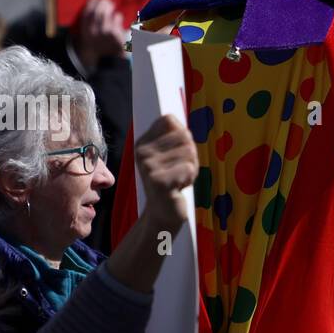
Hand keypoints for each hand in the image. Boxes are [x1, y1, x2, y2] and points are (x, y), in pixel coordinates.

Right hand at [73, 0, 127, 70]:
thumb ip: (89, 29)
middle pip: (97, 11)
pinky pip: (117, 18)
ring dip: (109, 7)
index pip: (86, 14)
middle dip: (101, 3)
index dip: (90, 4)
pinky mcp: (116, 33)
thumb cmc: (99, 53)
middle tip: (105, 0)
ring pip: (107, 12)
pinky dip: (117, 16)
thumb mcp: (88, 43)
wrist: (110, 64)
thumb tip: (93, 12)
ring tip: (111, 5)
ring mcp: (105, 32)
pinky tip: (117, 17)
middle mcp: (94, 31)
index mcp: (85, 34)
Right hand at [134, 114, 198, 234]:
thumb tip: (173, 120)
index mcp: (142, 143)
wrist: (163, 212)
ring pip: (189, 152)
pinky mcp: (159, 182)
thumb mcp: (171, 153)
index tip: (174, 154)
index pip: (169, 119)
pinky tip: (178, 187)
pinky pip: (189, 168)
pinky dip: (190, 179)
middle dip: (189, 154)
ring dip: (191, 167)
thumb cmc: (172, 180)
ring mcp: (148, 167)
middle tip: (179, 170)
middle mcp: (142, 153)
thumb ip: (174, 134)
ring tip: (179, 179)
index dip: (181, 135)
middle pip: (183, 135)